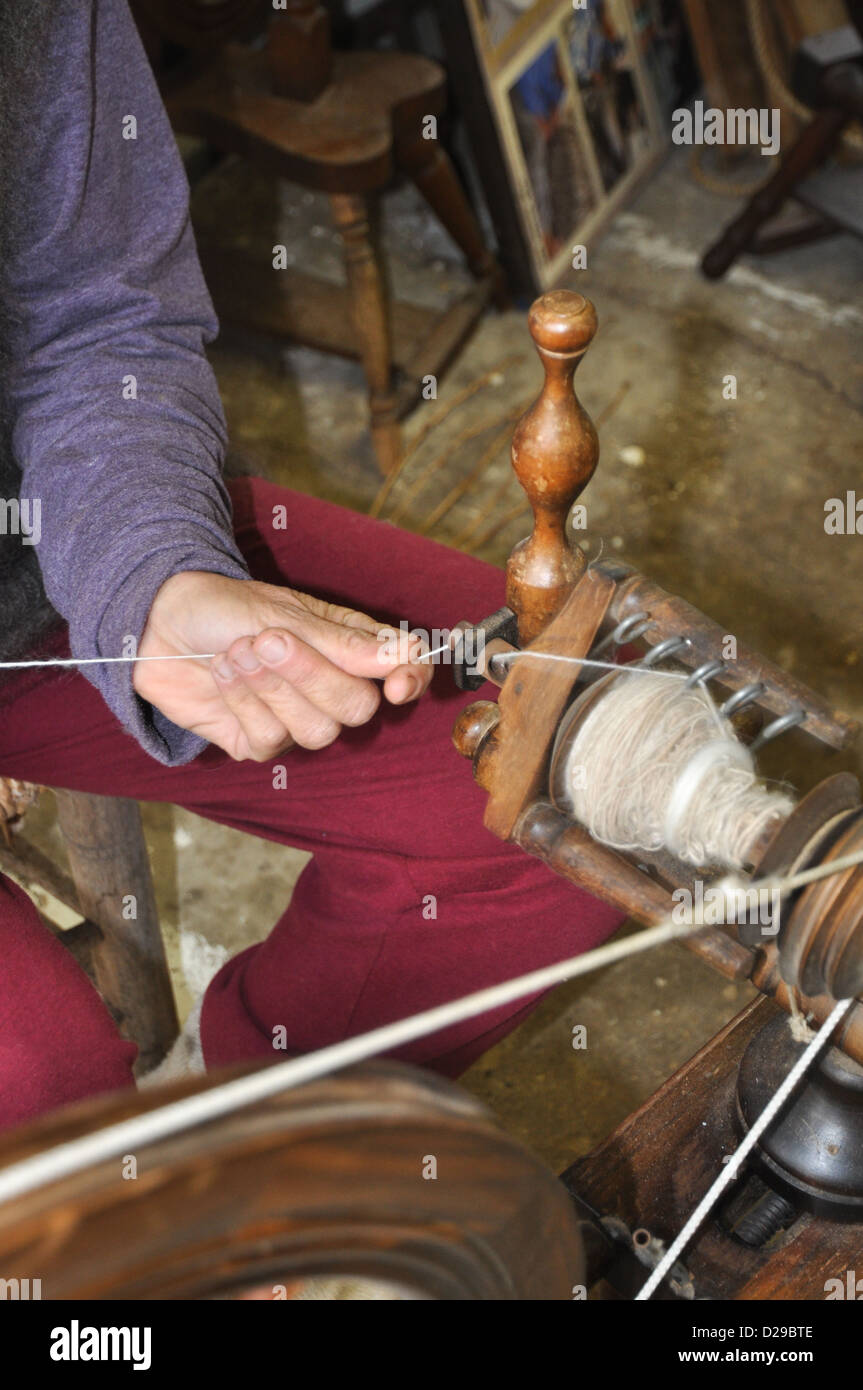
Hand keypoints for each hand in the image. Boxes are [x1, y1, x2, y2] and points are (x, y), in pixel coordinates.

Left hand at [132, 571, 431, 760]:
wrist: (156, 622)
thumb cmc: (224, 607)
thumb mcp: (285, 614)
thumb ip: (344, 643)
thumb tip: (404, 656)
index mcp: (349, 646)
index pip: (403, 671)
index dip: (408, 681)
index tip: (393, 685)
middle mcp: (328, 686)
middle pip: (356, 709)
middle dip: (310, 675)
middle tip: (268, 640)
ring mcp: (293, 719)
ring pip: (315, 731)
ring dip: (271, 688)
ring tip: (237, 652)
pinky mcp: (257, 741)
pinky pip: (269, 740)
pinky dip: (243, 703)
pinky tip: (223, 673)